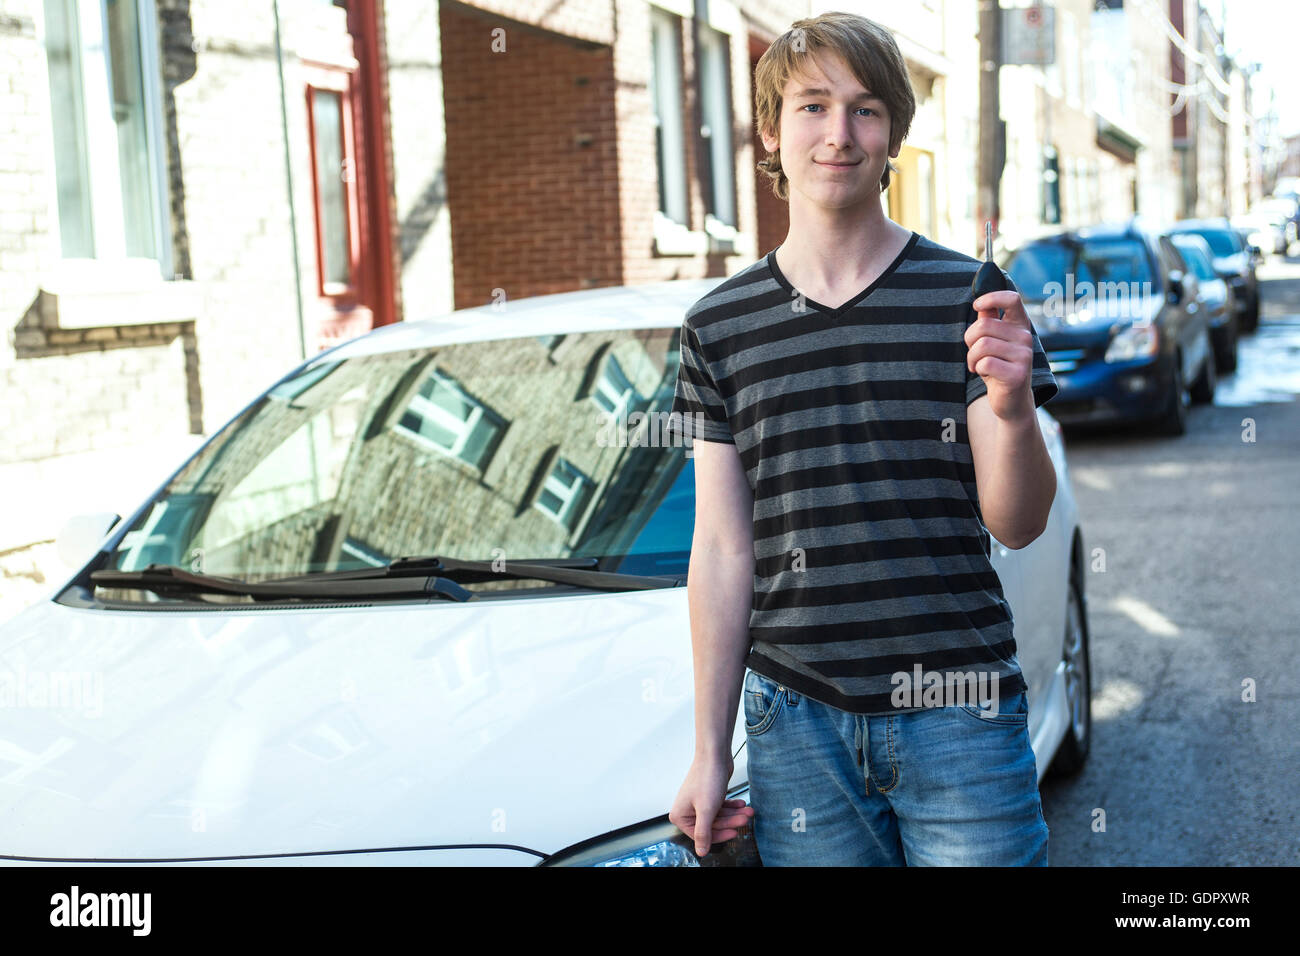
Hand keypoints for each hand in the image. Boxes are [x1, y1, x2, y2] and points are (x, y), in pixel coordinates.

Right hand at [668, 754, 754, 857]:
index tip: (735, 832)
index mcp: (679, 815)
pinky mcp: (708, 796)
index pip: (702, 836)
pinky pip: (721, 807)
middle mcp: (686, 810)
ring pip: (719, 816)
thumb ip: (703, 833)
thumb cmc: (707, 778)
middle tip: (746, 817)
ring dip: (735, 814)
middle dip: (732, 821)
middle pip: (713, 825)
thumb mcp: (706, 810)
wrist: (715, 754)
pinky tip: (742, 805)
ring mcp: (697, 803)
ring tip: (748, 810)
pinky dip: (732, 807)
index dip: (720, 834)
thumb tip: (701, 852)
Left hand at [966, 290, 1035, 421]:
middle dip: (970, 340)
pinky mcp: (1018, 375)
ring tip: (978, 365)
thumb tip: (981, 303)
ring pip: (982, 345)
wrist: (1011, 401)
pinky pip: (985, 363)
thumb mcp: (992, 342)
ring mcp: (1024, 356)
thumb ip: (988, 322)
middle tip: (973, 353)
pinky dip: (978, 368)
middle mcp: (1025, 338)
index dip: (991, 297)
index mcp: (1020, 326)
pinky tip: (985, 374)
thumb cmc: (998, 368)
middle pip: (984, 326)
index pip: (1012, 299)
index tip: (977, 305)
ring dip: (972, 357)